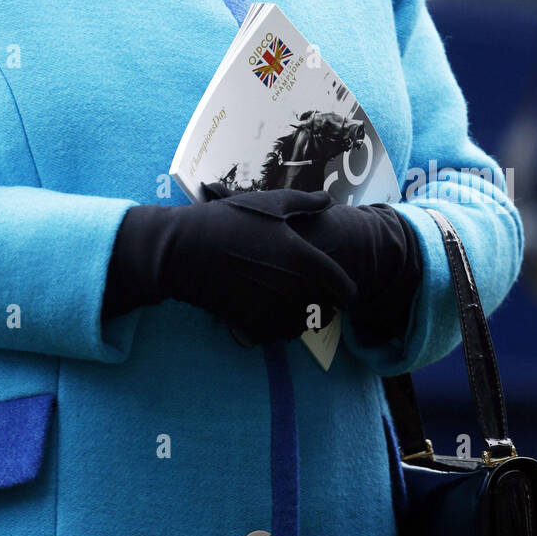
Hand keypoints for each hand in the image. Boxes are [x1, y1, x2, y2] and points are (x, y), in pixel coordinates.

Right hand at [205, 184, 421, 343]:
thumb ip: (304, 203)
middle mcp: (294, 289)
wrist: (187, 252)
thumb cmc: (229, 221)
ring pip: (304, 326)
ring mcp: (273, 311)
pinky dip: (281, 327)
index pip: (344, 288)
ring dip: (305, 318)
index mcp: (304, 259)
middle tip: (320, 296)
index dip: (350, 293)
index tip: (348, 293)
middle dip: (328, 305)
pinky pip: (279, 335)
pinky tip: (273, 311)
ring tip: (296, 304)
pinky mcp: (253, 326)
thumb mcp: (269, 204)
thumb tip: (330, 200)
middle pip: (327, 311)